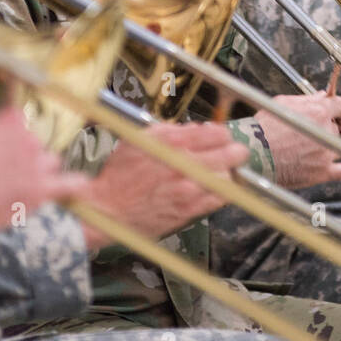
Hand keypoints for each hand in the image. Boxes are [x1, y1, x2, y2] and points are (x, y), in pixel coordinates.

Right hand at [0, 105, 85, 234]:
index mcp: (12, 119)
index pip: (20, 117)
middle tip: (5, 165)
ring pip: (50, 161)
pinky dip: (75, 183)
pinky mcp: (41, 190)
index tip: (2, 137)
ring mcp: (39, 164)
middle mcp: (31, 137)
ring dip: (40, 167)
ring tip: (26, 178)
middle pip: (36, 142)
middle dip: (22, 151)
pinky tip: (81, 182)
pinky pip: (68, 184)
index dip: (8, 130)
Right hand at [75, 121, 246, 247]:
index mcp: (172, 141)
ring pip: (229, 177)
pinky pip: (219, 200)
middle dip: (234, 153)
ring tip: (216, 176)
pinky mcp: (189, 210)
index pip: (219, 133)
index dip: (222, 136)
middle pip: (231, 154)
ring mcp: (189, 188)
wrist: (107, 209)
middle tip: (231, 156)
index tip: (219, 141)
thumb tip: (198, 129)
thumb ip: (171, 131)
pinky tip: (211, 192)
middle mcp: (184, 163)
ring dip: (226, 175)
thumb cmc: (120, 173)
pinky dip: (220, 194)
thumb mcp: (140, 139)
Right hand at [256, 93, 340, 189]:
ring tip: (317, 146)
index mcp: (319, 111)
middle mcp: (327, 130)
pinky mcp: (323, 171)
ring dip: (334, 144)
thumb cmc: (263, 127)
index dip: (338, 107)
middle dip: (330, 127)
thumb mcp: (283, 103)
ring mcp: (327, 152)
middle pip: (339, 126)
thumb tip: (322, 95)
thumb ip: (307, 99)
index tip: (336, 110)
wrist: (253, 154)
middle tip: (311, 131)